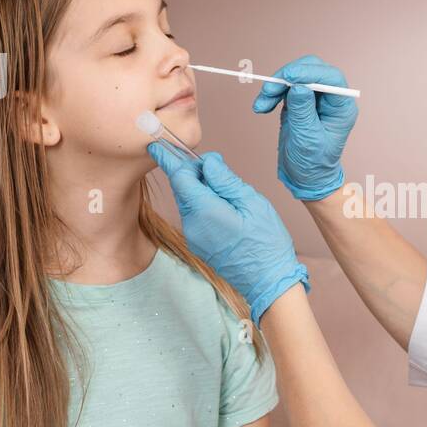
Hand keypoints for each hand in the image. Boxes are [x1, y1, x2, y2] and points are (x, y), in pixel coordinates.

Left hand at [148, 146, 309, 325]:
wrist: (269, 282)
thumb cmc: (266, 242)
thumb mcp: (252, 202)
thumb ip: (225, 180)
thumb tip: (207, 161)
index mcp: (205, 210)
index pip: (179, 176)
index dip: (171, 158)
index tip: (158, 144)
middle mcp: (192, 224)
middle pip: (182, 188)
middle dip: (191, 172)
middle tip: (212, 165)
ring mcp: (193, 236)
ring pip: (188, 201)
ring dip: (199, 188)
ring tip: (226, 189)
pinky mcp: (198, 244)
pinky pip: (194, 215)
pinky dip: (203, 204)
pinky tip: (224, 206)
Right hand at [251, 54, 357, 200]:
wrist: (305, 177)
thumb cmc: (313, 164)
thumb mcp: (307, 139)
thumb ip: (303, 112)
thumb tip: (298, 86)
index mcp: (341, 107)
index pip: (331, 78)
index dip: (309, 72)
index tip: (287, 78)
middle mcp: (330, 99)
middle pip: (312, 70)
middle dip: (288, 76)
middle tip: (269, 90)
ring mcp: (314, 98)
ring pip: (296, 76)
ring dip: (276, 85)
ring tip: (261, 104)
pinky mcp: (299, 101)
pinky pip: (285, 87)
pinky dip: (272, 93)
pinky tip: (262, 107)